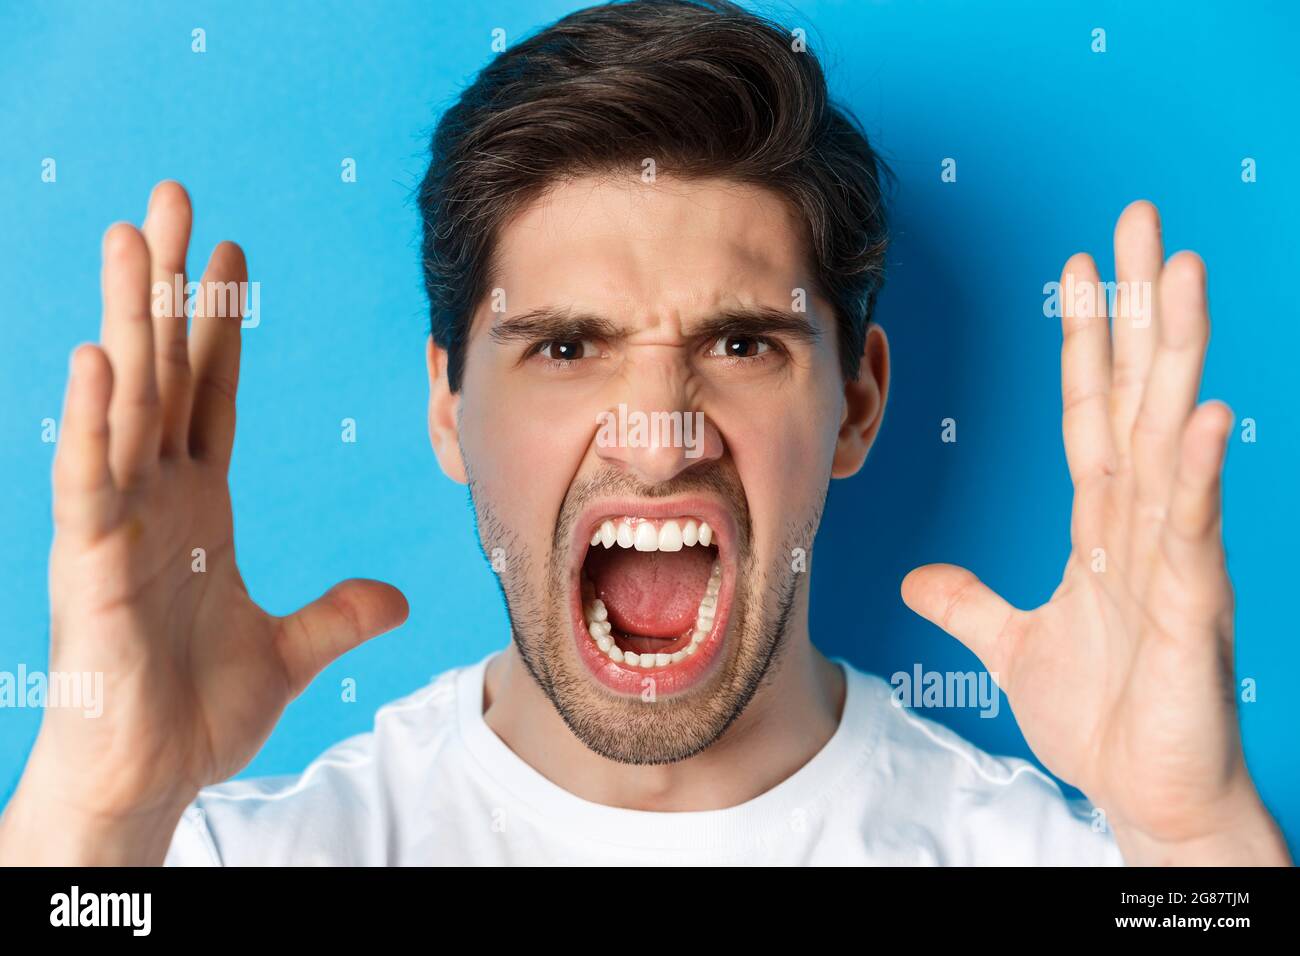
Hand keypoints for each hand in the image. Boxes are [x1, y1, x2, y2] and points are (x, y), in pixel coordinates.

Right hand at [0, 181, 407, 862]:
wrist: (150, 779)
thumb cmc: (194, 712)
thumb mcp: (291, 649)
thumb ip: (340, 614)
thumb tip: (398, 597)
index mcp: (198, 504)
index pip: (211, 391)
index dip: (221, 322)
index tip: (232, 251)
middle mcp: (155, 497)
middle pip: (165, 369)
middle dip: (169, 284)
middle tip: (174, 198)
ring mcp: (118, 522)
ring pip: (126, 401)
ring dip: (130, 317)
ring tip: (132, 236)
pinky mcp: (89, 564)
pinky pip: (88, 480)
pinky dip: (92, 421)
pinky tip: (99, 356)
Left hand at [901, 200, 1288, 863]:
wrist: (1146, 795)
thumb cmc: (1104, 716)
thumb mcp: (1015, 645)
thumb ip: (971, 602)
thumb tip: (920, 578)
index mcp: (1105, 527)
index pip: (1093, 412)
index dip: (1086, 340)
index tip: (1078, 268)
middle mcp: (1145, 526)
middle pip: (1142, 396)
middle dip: (1140, 308)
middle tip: (1141, 221)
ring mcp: (1174, 561)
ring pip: (1171, 438)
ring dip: (1175, 355)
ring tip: (1179, 273)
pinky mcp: (1192, 612)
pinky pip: (1192, 532)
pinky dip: (1196, 475)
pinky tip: (1202, 415)